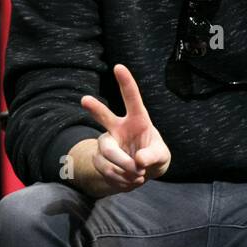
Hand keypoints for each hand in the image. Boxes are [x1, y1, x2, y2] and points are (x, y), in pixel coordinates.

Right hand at [75, 63, 171, 195]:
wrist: (141, 174)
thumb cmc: (153, 156)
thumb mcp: (161, 156)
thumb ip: (153, 156)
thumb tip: (137, 162)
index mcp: (138, 120)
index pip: (132, 99)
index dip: (126, 83)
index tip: (119, 66)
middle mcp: (118, 127)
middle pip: (104, 118)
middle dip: (95, 109)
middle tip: (85, 100)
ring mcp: (107, 142)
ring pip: (108, 153)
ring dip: (124, 167)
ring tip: (139, 175)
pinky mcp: (99, 158)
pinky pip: (106, 169)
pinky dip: (120, 178)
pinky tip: (130, 179)